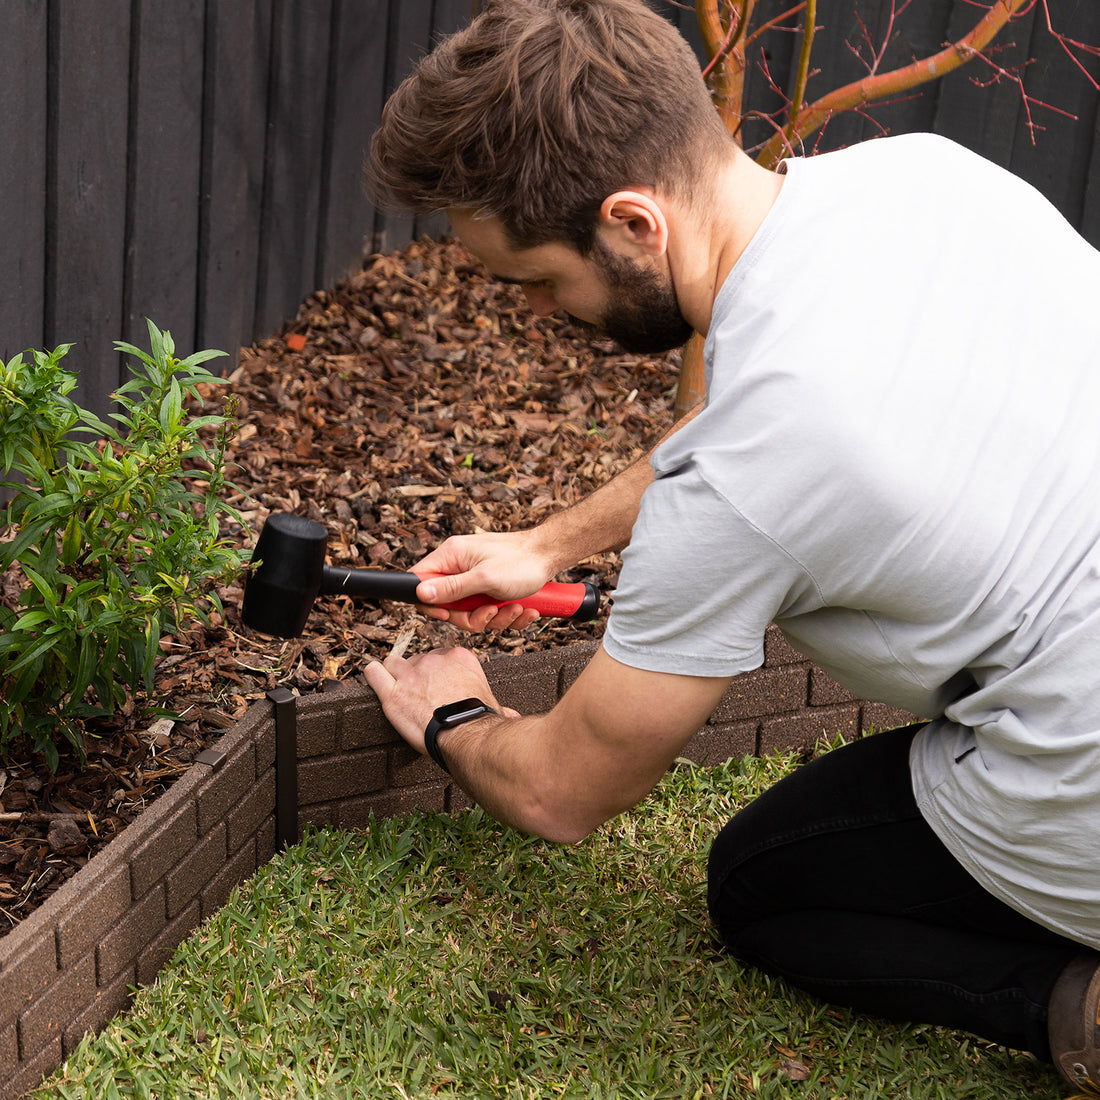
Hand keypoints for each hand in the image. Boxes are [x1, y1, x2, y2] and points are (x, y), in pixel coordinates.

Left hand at [364, 646, 518, 751]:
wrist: (466, 735)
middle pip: (418, 659)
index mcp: (459, 657)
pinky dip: (373, 676)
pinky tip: (376, 681)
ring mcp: (411, 673)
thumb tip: (513, 715)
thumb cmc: (481, 722)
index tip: (440, 687)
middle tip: (423, 697)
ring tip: (399, 690)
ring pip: (394, 662)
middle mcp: (434, 659)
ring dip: (394, 674)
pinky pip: (374, 673)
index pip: (442, 655)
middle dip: (418, 675)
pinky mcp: (392, 693)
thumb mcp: (494, 706)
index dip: (439, 673)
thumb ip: (500, 706)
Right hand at [411, 530, 555, 632]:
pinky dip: (506, 614)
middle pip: (448, 604)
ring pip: (471, 611)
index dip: (429, 602)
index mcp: (452, 556)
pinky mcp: (491, 588)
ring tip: (514, 608)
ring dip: (495, 617)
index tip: (448, 614)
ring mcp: (476, 578)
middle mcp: (460, 566)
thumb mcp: (484, 578)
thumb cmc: (522, 561)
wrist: (552, 555)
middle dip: (472, 616)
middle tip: (490, 613)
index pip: (420, 579)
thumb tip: (419, 593)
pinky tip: (523, 609)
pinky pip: (489, 610)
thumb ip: (451, 588)